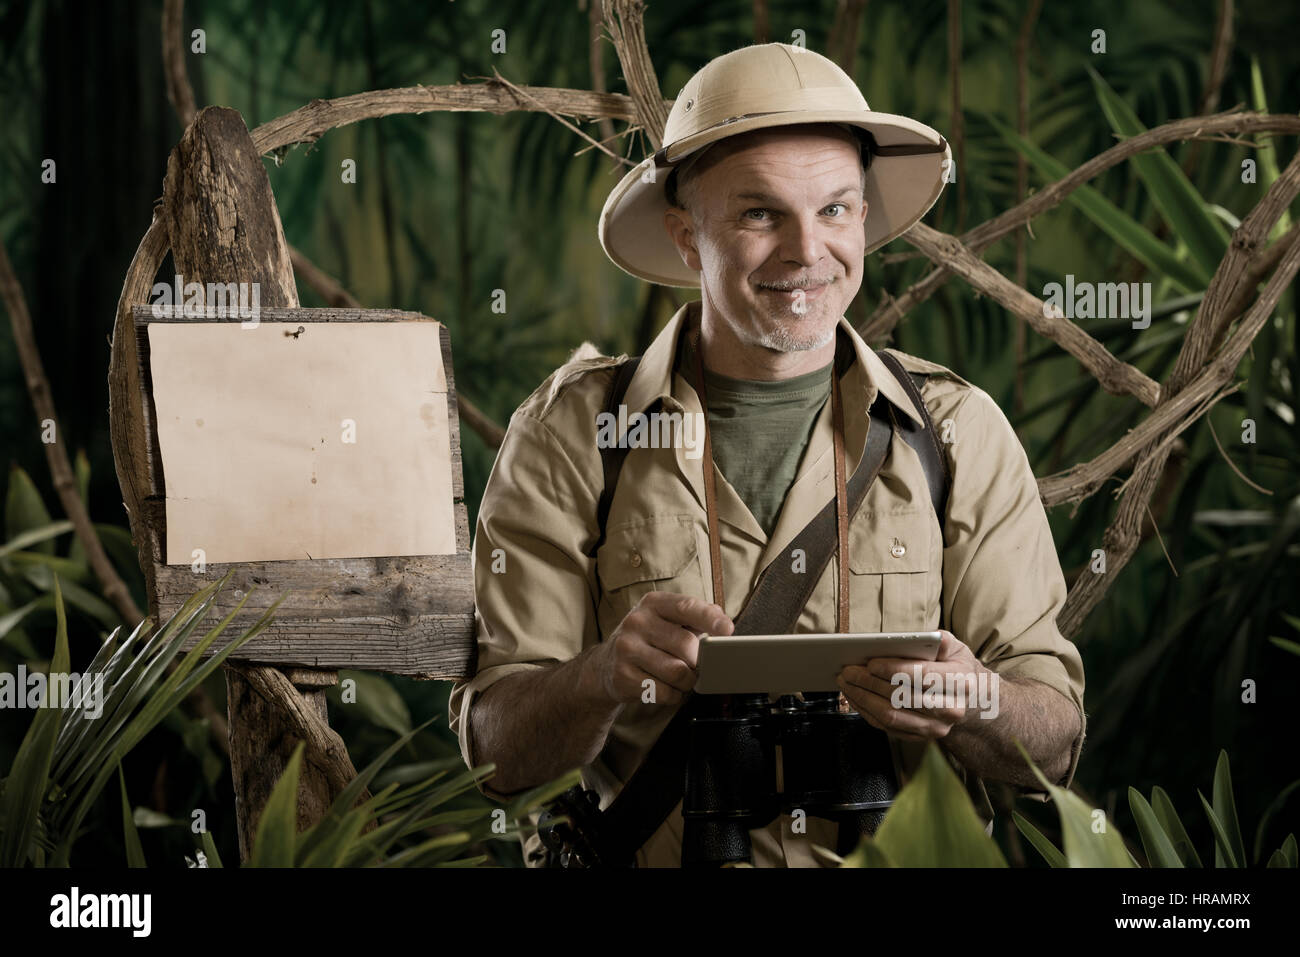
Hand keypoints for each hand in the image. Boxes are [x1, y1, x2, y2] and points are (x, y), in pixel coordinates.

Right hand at [588, 592, 732, 706]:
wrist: (605, 666)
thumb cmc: (647, 640)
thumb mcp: (666, 620)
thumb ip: (694, 617)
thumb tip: (721, 619)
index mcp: (653, 603)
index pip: (686, 607)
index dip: (709, 618)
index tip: (728, 629)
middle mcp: (637, 622)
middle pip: (687, 646)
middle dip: (699, 661)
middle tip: (696, 666)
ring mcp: (627, 649)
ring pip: (678, 672)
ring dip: (688, 681)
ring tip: (682, 678)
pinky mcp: (622, 676)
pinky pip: (664, 692)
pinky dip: (673, 695)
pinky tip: (665, 687)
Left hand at [836, 631, 989, 741]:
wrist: (971, 702)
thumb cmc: (956, 668)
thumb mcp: (956, 648)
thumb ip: (939, 640)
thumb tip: (919, 638)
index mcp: (962, 683)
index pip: (923, 676)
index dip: (894, 670)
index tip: (870, 662)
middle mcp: (951, 710)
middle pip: (902, 698)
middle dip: (870, 683)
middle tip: (848, 670)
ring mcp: (936, 728)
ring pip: (892, 716)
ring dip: (863, 698)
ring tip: (845, 681)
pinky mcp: (921, 737)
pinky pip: (887, 727)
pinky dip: (866, 711)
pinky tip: (854, 696)